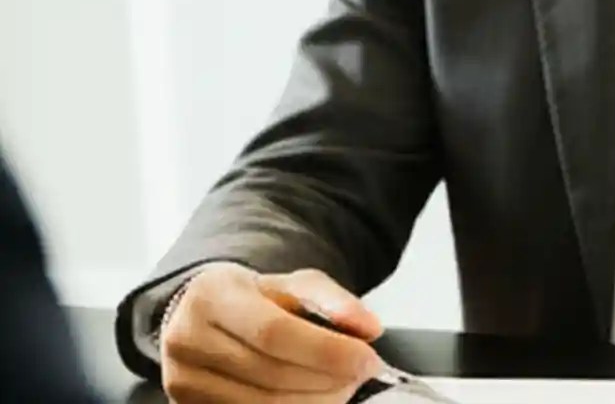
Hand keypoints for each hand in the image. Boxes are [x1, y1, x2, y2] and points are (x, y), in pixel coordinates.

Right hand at [159, 262, 383, 402]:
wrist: (202, 316)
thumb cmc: (256, 299)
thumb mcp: (295, 284)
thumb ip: (335, 300)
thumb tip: (370, 329)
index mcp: (213, 296)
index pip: (273, 332)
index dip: (326, 351)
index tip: (368, 359)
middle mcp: (187, 339)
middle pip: (270, 374)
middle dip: (327, 380)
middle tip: (362, 374)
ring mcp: (182, 381)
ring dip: (315, 402)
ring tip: (344, 389)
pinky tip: (317, 400)